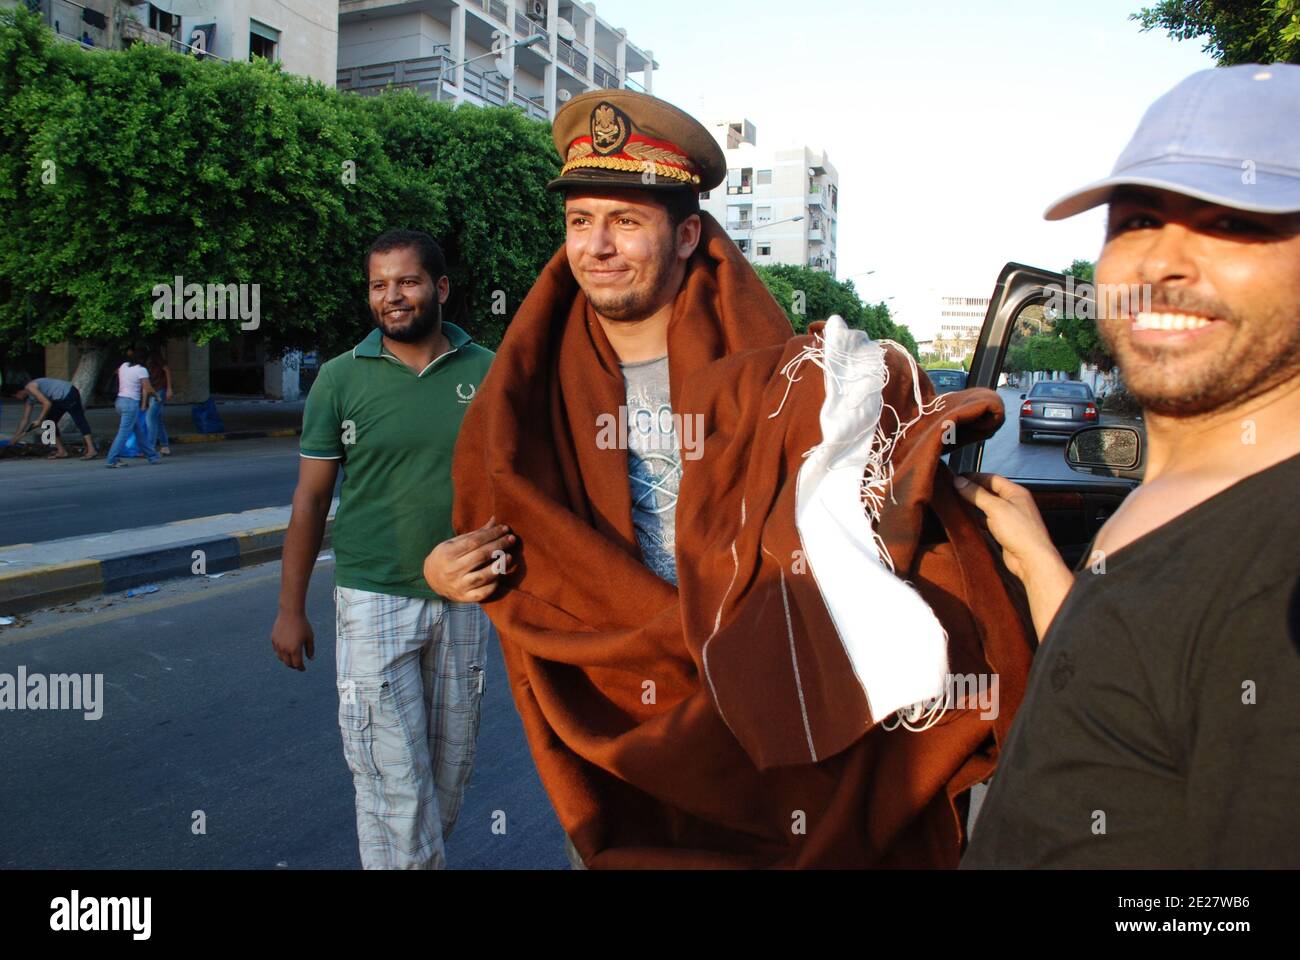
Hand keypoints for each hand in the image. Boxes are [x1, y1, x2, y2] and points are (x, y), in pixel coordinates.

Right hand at [271, 609, 314, 670]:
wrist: (290, 612)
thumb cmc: (303, 624)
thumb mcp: (309, 637)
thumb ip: (310, 649)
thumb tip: (311, 659)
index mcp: (295, 649)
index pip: (297, 664)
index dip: (301, 668)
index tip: (303, 669)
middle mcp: (285, 649)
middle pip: (288, 663)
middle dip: (294, 666)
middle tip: (298, 665)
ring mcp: (278, 644)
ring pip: (281, 658)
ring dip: (286, 660)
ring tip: (292, 659)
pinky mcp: (273, 639)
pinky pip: (277, 650)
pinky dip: (281, 653)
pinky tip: (285, 651)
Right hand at [423, 518, 515, 602]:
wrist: (431, 579)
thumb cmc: (447, 556)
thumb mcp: (455, 543)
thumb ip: (475, 534)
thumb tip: (495, 520)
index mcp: (448, 553)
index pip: (474, 541)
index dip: (492, 534)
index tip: (505, 528)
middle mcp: (452, 570)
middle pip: (481, 556)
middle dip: (499, 545)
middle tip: (511, 539)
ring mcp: (458, 585)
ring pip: (483, 576)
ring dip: (499, 565)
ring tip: (509, 556)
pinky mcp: (464, 597)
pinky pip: (483, 593)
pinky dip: (494, 584)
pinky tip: (500, 574)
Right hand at [954, 472, 1074, 641]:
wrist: (1031, 559)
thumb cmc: (1020, 532)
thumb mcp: (995, 508)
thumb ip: (976, 494)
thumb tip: (960, 481)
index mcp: (1016, 492)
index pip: (992, 478)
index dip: (975, 477)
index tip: (958, 478)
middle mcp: (1015, 503)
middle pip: (990, 492)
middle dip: (973, 491)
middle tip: (955, 490)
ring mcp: (1011, 518)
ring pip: (989, 507)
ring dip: (975, 505)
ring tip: (959, 504)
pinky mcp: (1007, 532)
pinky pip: (990, 521)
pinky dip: (979, 520)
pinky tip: (970, 521)